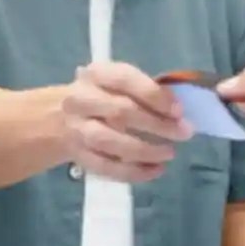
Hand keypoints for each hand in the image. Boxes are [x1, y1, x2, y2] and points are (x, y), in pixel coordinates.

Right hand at [61, 62, 193, 181]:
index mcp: (97, 74)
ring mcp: (76, 129)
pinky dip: (133, 172)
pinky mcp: (78, 155)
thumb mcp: (120, 82)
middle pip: (121, 112)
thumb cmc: (104, 95)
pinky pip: (105, 167)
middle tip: (184, 133)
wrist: (60, 118)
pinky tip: (155, 170)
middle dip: (157, 124)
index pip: (125, 80)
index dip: (154, 95)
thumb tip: (179, 113)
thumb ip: (146, 91)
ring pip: (110, 142)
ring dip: (145, 150)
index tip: (179, 110)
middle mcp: (81, 99)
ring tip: (169, 153)